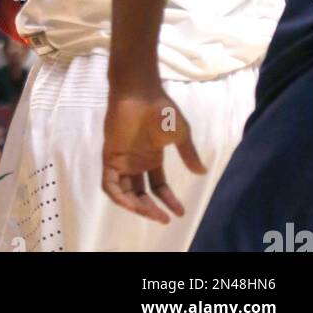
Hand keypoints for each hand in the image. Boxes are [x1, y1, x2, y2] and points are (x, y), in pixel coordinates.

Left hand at [102, 89, 204, 223]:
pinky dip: (118, 197)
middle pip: (140, 193)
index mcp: (151, 157)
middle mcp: (136, 162)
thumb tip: (202, 172)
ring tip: (152, 213)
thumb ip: (189, 153)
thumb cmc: (160, 109)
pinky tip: (132, 204)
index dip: (169, 200)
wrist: (140, 93)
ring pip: (125, 192)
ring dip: (137, 207)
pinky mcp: (110, 156)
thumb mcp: (181, 133)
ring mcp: (122, 159)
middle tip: (164, 219)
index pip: (158, 186)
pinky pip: (110, 183)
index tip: (181, 212)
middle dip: (152, 209)